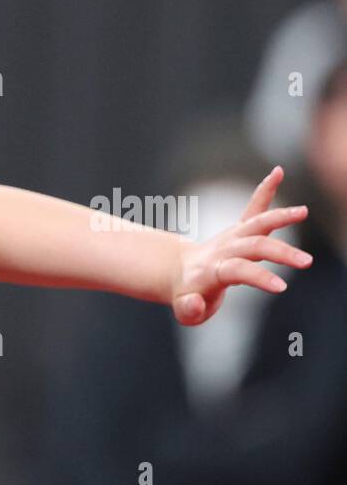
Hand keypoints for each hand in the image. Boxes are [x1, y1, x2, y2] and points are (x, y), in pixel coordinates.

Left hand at [171, 166, 313, 325]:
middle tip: (306, 261)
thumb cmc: (188, 298)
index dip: (259, 277)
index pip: (239, 270)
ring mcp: (231, 238)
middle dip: (280, 252)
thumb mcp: (185, 312)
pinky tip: (278, 172)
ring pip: (257, 224)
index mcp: (212, 271)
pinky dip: (265, 191)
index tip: (281, 287)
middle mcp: (223, 251)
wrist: (178, 274)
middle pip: (254, 246)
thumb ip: (189, 309)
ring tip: (303, 211)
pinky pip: (253, 209)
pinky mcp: (238, 231)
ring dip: (279, 216)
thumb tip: (195, 302)